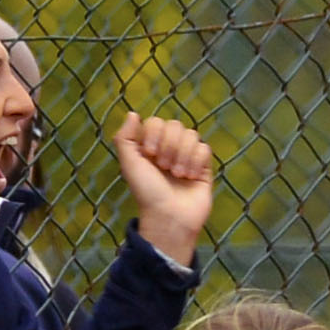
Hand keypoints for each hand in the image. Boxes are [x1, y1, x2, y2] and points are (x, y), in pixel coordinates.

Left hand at [111, 112, 216, 269]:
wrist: (170, 216)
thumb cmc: (147, 193)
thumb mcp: (129, 165)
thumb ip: (125, 139)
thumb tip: (132, 113)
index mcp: (149, 147)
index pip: (156, 122)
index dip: (154, 134)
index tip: (149, 153)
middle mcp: (168, 149)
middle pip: (175, 125)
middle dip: (169, 146)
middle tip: (164, 167)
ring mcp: (187, 156)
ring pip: (192, 135)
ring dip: (182, 155)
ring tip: (178, 175)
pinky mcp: (203, 166)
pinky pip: (205, 148)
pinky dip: (196, 161)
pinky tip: (190, 177)